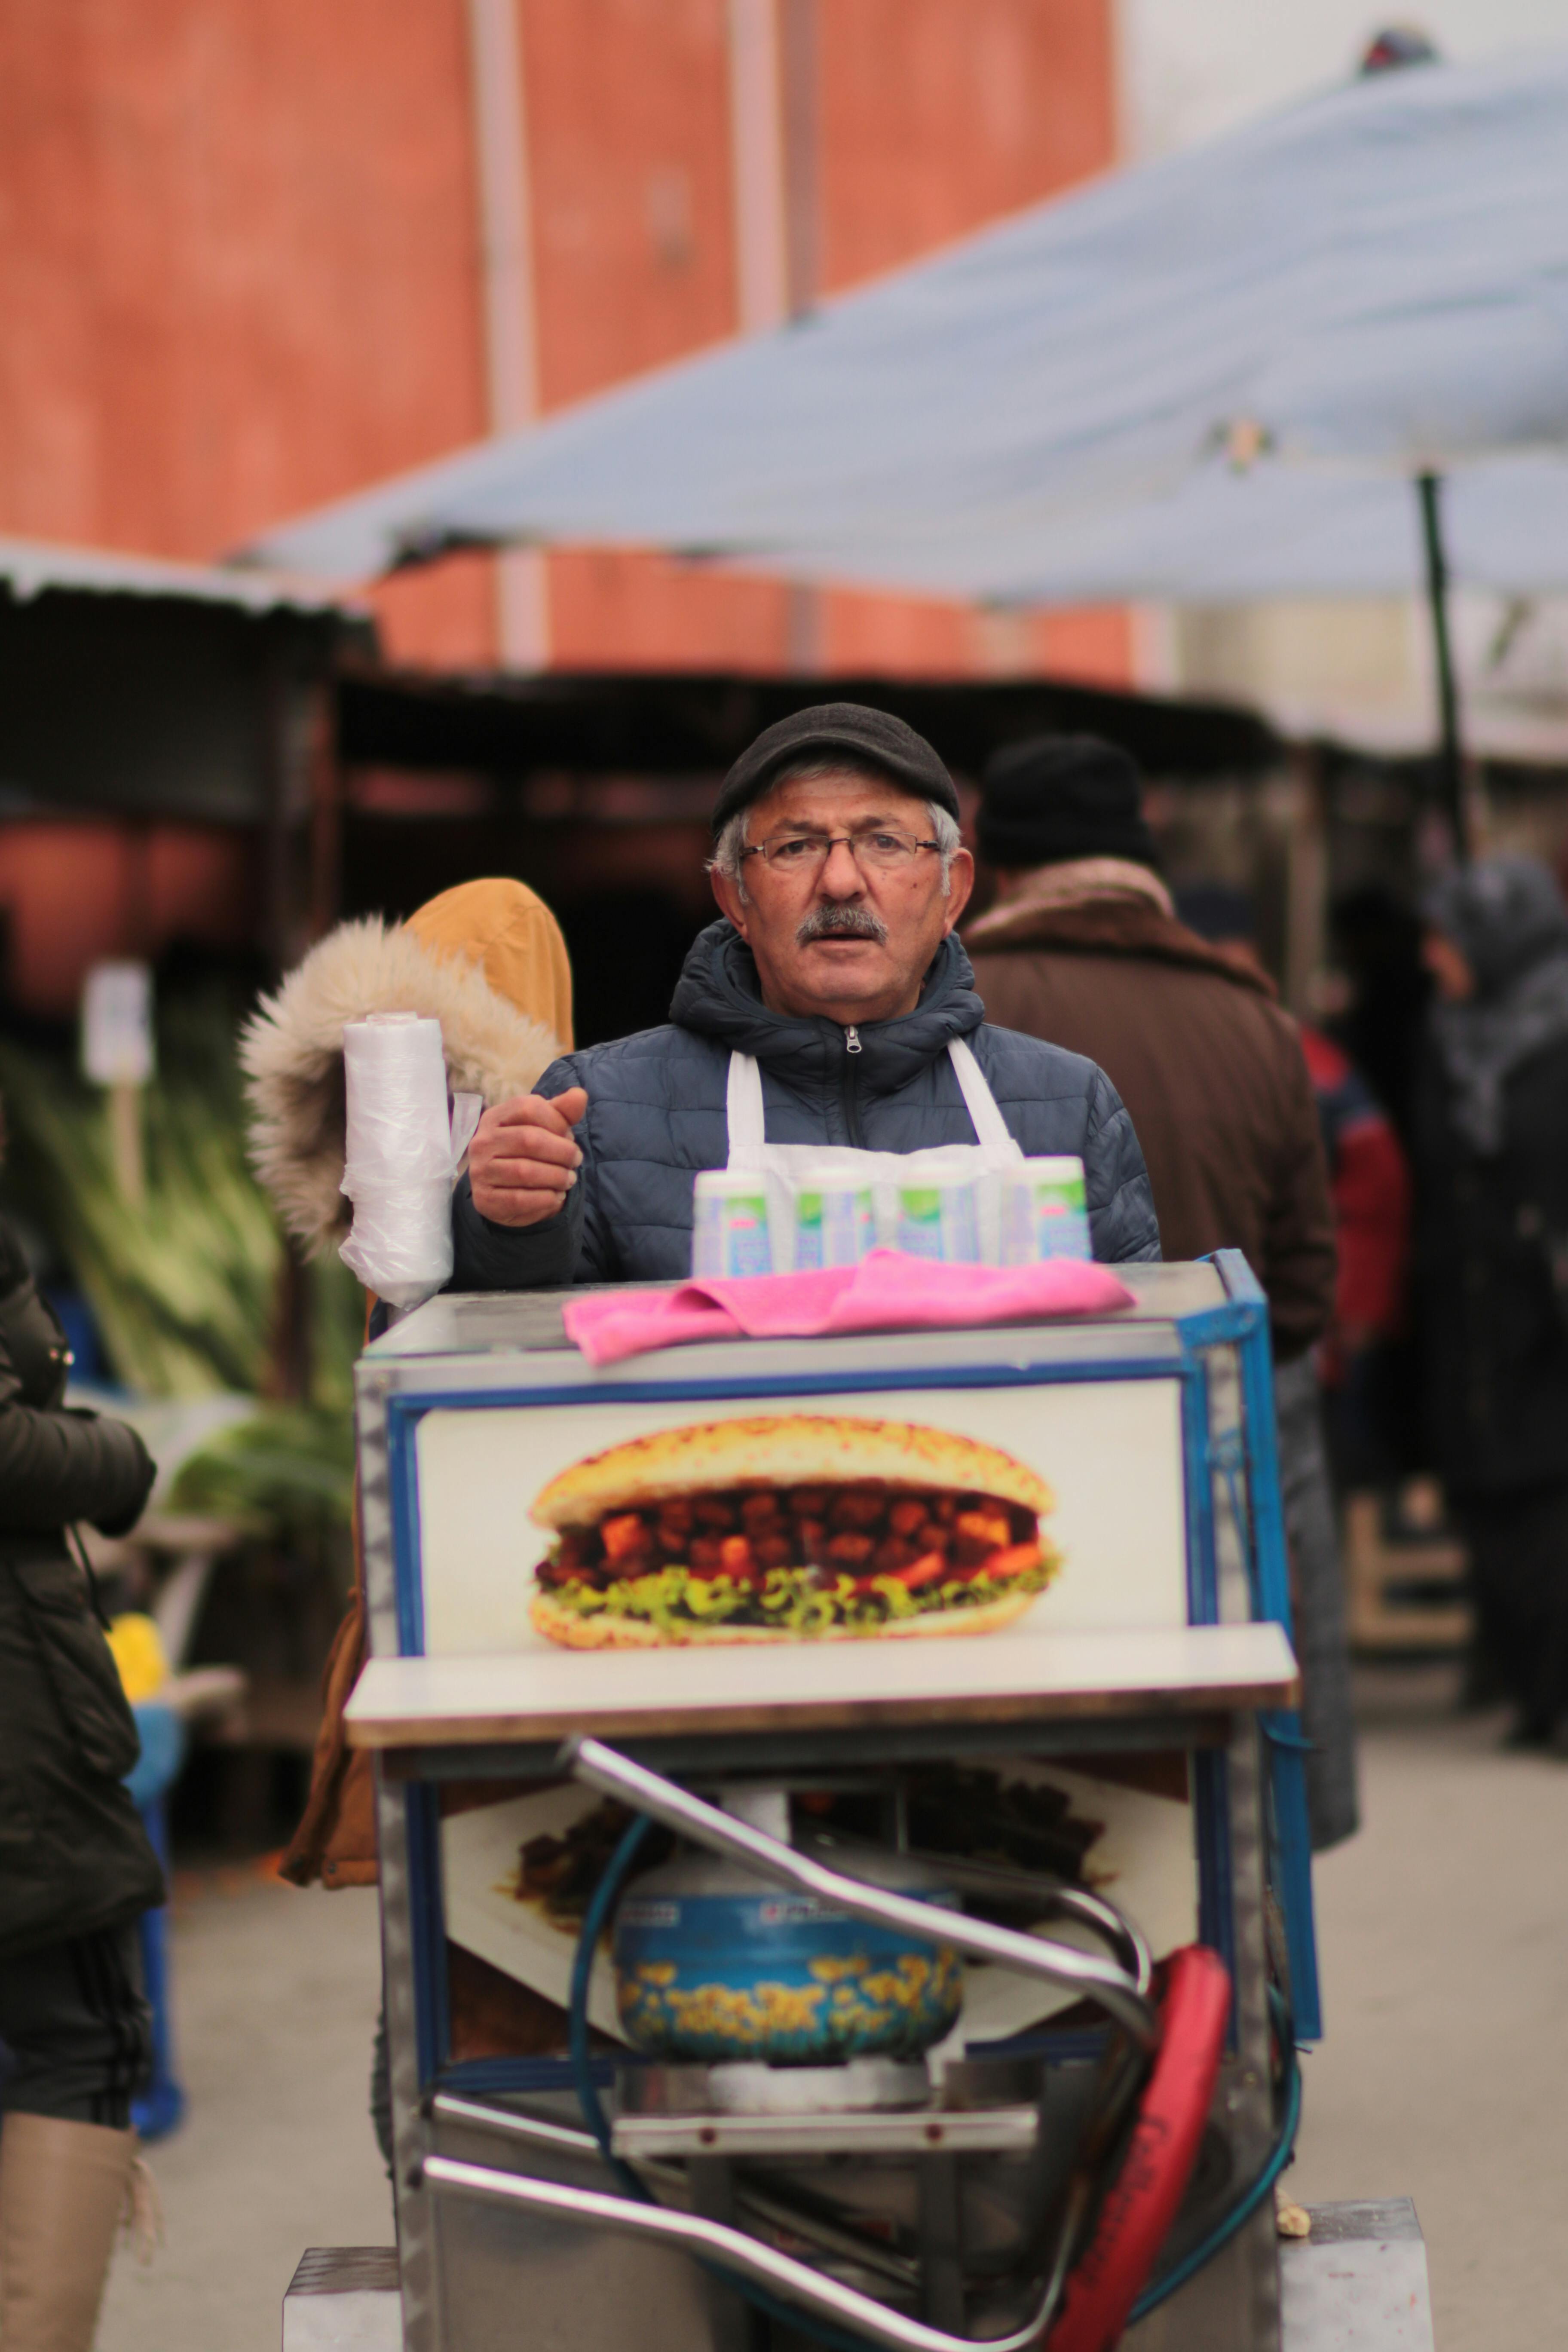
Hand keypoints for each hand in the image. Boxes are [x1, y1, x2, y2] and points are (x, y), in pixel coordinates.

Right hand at [468, 1088, 587, 1227]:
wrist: (502, 1191)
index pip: (528, 1108)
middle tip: (576, 1161)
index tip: (569, 1136)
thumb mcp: (544, 1128)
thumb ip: (562, 1112)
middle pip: (528, 1139)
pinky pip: (520, 1199)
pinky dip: (545, 1198)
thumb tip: (580, 1095)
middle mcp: (483, 1142)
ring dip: (556, 1177)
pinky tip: (556, 1196)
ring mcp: (480, 1171)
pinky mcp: (485, 1199)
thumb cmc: (527, 1153)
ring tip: (568, 1180)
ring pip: (524, 1171)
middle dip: (561, 1151)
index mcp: (495, 1117)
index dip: (556, 1121)